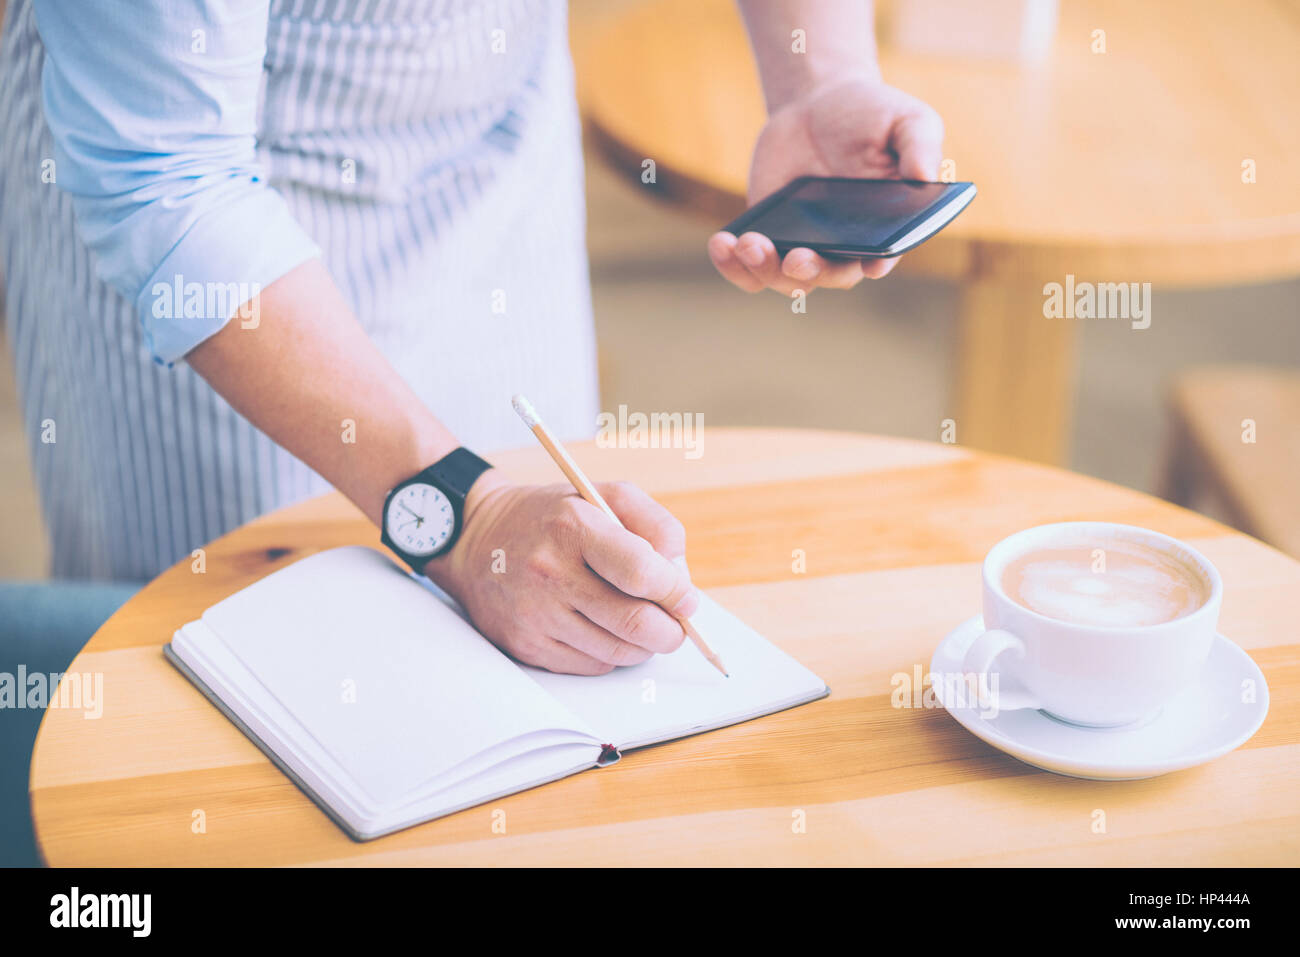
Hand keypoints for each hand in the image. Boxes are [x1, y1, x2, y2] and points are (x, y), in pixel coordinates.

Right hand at [424, 474, 699, 674]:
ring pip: (618, 652)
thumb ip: (654, 523)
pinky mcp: (526, 645)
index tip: (686, 598)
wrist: (476, 540)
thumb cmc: (552, 517)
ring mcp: (536, 614)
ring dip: (644, 646)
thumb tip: (681, 576)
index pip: (641, 572)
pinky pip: (591, 665)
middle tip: (677, 625)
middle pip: (635, 623)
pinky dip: (611, 654)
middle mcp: (550, 572)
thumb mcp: (601, 494)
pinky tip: (605, 630)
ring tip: (643, 625)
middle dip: (671, 631)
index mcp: (573, 527)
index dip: (676, 591)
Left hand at [708, 74, 943, 293]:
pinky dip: (732, 265)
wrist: (817, 105)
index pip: (884, 255)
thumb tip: (927, 176)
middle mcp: (845, 247)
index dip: (877, 263)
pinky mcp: (769, 238)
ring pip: (784, 279)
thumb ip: (921, 144)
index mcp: (885, 228)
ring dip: (764, 270)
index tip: (869, 265)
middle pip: (829, 276)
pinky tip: (721, 244)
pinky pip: (748, 268)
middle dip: (811, 272)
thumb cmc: (871, 114)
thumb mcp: (907, 119)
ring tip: (747, 243)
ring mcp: (804, 245)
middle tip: (796, 257)